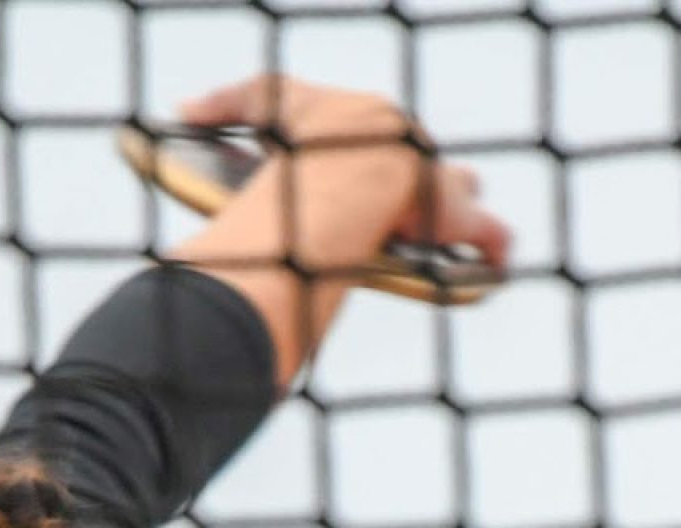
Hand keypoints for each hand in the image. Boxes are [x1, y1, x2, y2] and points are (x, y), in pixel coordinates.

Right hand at [177, 76, 510, 272]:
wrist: (353, 165)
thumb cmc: (306, 143)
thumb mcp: (264, 108)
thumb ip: (225, 107)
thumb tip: (182, 113)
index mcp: (370, 123)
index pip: (372, 131)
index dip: (368, 152)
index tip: (365, 174)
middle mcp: (411, 147)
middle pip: (423, 161)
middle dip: (422, 180)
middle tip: (410, 212)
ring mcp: (440, 184)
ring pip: (460, 192)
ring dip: (460, 211)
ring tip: (456, 237)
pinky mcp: (459, 219)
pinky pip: (490, 238)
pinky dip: (494, 252)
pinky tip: (498, 268)